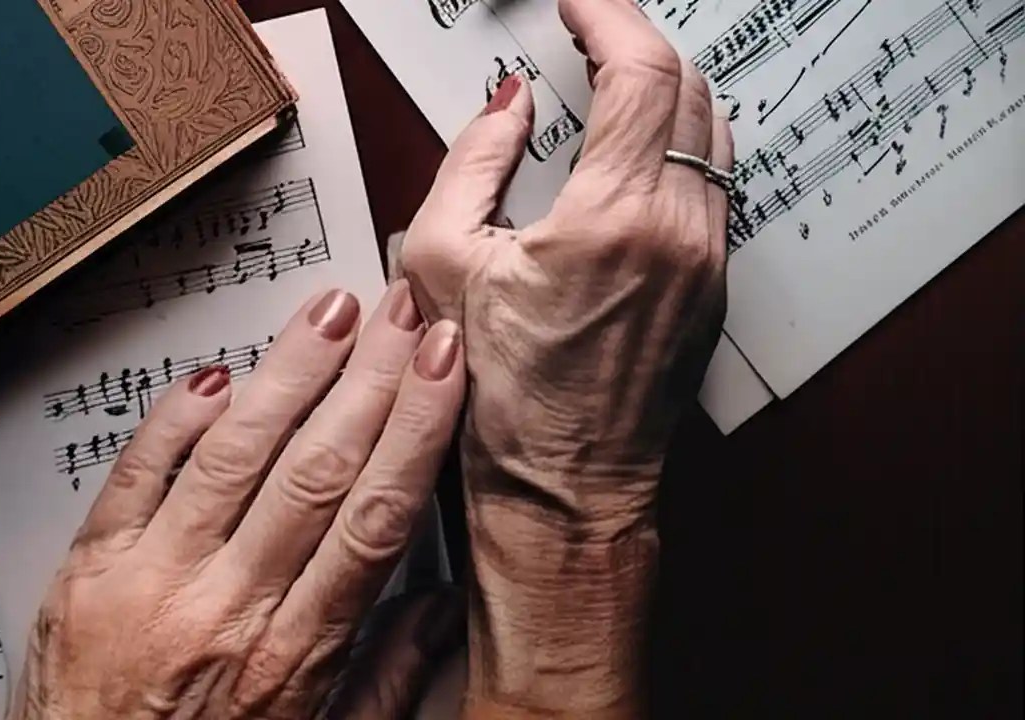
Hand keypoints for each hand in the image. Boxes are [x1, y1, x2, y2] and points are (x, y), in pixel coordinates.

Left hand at [9, 285, 466, 719]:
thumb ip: (382, 683)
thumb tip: (438, 613)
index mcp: (290, 656)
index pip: (373, 517)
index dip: (414, 428)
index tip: (443, 367)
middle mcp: (224, 608)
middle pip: (314, 470)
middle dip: (367, 377)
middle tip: (401, 312)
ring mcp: (149, 582)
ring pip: (232, 455)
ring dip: (288, 374)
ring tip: (328, 315)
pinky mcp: (86, 571)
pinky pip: (134, 476)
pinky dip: (173, 421)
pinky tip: (214, 376)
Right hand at [402, 0, 730, 714]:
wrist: (564, 486)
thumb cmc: (498, 398)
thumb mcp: (442, 265)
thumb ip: (471, 163)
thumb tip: (505, 105)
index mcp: (613, 218)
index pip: (639, 70)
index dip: (607, 16)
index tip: (576, 6)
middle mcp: (679, 231)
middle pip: (688, 86)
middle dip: (636, 44)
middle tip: (590, 36)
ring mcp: (708, 259)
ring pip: (712, 132)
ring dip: (665, 92)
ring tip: (611, 85)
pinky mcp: (715, 284)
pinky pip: (713, 182)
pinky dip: (678, 144)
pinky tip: (635, 153)